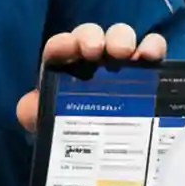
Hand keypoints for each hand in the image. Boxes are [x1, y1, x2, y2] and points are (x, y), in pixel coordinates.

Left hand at [17, 24, 166, 133]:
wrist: (101, 151)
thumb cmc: (70, 128)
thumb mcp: (46, 122)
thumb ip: (32, 113)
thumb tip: (31, 108)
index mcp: (63, 66)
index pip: (59, 47)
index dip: (63, 43)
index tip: (69, 48)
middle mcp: (91, 57)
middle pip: (90, 34)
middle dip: (92, 36)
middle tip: (96, 51)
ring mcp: (120, 60)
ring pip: (121, 35)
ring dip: (122, 38)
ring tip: (125, 54)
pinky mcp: (148, 69)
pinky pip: (152, 48)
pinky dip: (153, 45)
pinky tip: (151, 56)